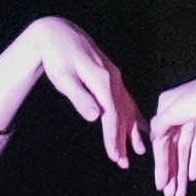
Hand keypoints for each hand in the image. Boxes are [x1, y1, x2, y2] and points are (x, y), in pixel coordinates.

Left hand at [0, 15, 144, 167]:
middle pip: (122, 114)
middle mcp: (113, 78)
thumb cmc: (57, 56)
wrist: (56, 33)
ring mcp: (114, 76)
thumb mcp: (64, 78)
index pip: (112, 115)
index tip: (115, 156)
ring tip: (139, 149)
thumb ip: (80, 98)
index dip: (113, 137)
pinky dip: (132, 114)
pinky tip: (138, 124)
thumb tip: (96, 117)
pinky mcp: (110, 75)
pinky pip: (125, 98)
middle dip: (123, 139)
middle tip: (124, 163)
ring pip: (127, 107)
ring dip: (131, 129)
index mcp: (103, 80)